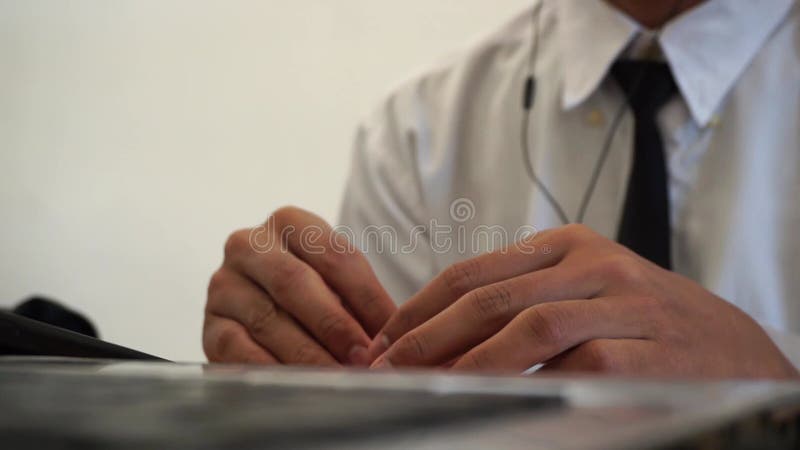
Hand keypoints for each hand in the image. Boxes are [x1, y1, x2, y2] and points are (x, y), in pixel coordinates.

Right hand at [203, 206, 394, 365]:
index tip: (388, 333)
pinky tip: (299, 386)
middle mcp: (249, 245)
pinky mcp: (210, 325)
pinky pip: (240, 350)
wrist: (264, 307)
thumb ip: (361, 301)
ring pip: (269, 320)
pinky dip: (274, 370)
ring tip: (340, 378)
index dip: (366, 298)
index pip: (334, 256)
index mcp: (289, 222)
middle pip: (295, 283)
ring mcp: (224, 284)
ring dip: (309, 355)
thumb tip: (391, 337)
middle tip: (363, 359)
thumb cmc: (316, 292)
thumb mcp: (339, 283)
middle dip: (335, 326)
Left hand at [369, 224, 797, 378]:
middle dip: (429, 335)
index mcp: (569, 245)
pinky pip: (573, 364)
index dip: (422, 305)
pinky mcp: (644, 348)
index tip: (388, 337)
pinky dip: (527, 382)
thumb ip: (526, 298)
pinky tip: (494, 398)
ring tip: (427, 384)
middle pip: (490, 297)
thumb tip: (444, 334)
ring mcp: (621, 304)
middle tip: (390, 365)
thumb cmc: (646, 324)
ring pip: (526, 326)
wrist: (734, 349)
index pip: (476, 272)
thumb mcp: (587, 291)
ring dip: (467, 360)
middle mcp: (594, 265)